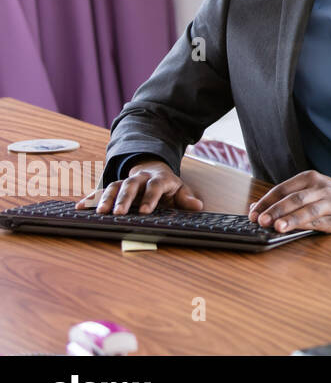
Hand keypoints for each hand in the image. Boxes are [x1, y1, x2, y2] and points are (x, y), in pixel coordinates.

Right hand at [75, 159, 203, 213]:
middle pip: (131, 185)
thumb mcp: (180, 190)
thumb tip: (198, 206)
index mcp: (158, 178)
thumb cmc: (167, 185)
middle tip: (118, 213)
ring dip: (106, 199)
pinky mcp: (113, 186)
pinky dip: (89, 199)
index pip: (155, 186)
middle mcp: (140, 178)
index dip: (150, 198)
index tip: (145, 211)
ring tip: (100, 212)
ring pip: (114, 186)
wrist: (153, 169)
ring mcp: (125, 181)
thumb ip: (186, 198)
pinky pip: (100, 191)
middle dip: (124, 199)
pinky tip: (79, 208)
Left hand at [247, 170, 330, 233]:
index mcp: (310, 178)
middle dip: (275, 210)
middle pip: (294, 198)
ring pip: (307, 209)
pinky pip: (319, 221)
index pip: (282, 189)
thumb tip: (255, 208)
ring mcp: (329, 202)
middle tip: (260, 220)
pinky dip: (305, 226)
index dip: (266, 201)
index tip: (252, 213)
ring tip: (277, 227)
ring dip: (290, 218)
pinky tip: (295, 231)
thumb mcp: (310, 188)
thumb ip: (285, 197)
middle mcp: (319, 188)